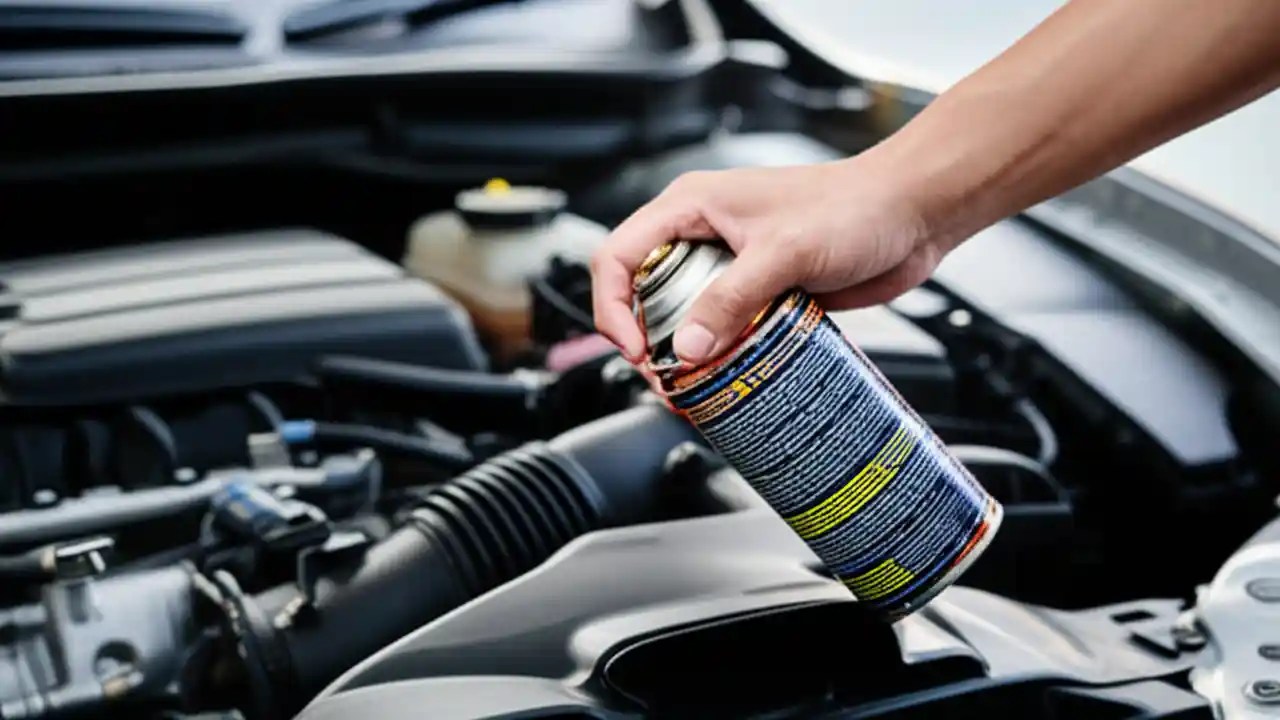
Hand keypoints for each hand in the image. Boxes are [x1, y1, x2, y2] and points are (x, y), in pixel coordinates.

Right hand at [590, 153, 950, 365]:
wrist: (912, 214)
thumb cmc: (855, 205)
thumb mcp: (785, 251)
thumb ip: (731, 298)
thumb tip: (687, 346)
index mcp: (691, 207)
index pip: (619, 256)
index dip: (612, 306)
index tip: (635, 348)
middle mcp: (703, 235)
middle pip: (643, 294)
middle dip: (648, 340)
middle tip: (665, 380)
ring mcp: (731, 266)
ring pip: (683, 317)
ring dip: (685, 354)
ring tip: (694, 388)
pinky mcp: (760, 292)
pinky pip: (724, 330)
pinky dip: (721, 357)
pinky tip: (730, 378)